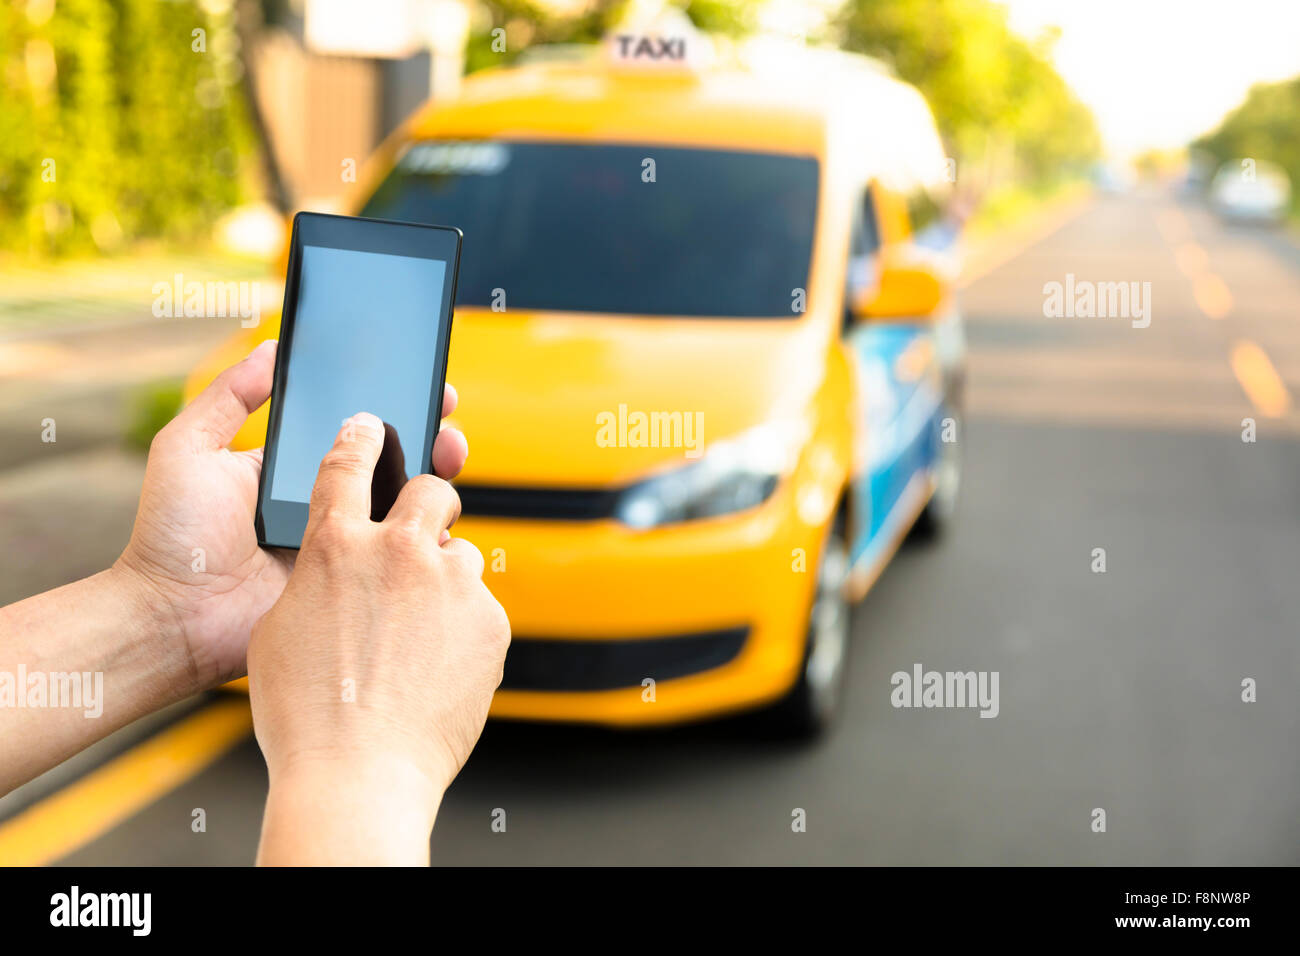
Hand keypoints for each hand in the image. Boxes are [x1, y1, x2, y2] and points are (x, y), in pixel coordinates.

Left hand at [114, 340, 469, 691]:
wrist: (174, 618)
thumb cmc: (173, 536)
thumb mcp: (190, 448)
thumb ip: (227, 396)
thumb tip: (270, 348)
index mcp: (296, 470)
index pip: (356, 432)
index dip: (391, 404)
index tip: (418, 380)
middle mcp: (329, 505)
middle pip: (396, 464)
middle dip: (429, 433)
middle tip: (444, 413)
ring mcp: (347, 546)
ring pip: (409, 507)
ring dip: (439, 476)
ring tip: (448, 453)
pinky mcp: (357, 585)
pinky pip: (402, 558)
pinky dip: (430, 536)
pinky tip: (441, 514)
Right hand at [249, 413, 509, 864]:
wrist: (359, 774)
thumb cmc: (304, 713)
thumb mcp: (280, 630)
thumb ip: (317, 580)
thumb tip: (341, 568)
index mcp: (335, 546)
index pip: (348, 462)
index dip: (360, 437)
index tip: (370, 425)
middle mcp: (400, 551)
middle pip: (431, 487)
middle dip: (428, 498)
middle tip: (419, 528)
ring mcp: (452, 584)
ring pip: (462, 554)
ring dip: (444, 579)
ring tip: (419, 634)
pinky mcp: (492, 622)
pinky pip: (480, 608)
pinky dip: (463, 628)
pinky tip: (438, 668)